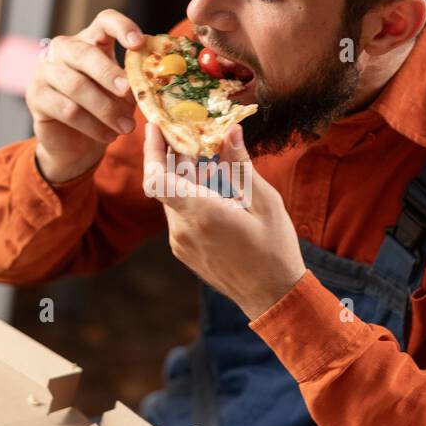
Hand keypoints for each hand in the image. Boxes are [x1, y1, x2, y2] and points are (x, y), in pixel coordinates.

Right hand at [28, 9, 144, 183]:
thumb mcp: (124, 94)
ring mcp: (46, 70)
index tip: (138, 43)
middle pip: (84, 53)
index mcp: (91, 40)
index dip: (122, 27)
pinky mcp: (36, 96)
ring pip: (75, 85)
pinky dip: (92, 125)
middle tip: (128, 92)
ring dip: (104, 109)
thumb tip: (154, 80)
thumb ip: (135, 82)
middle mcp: (64, 49)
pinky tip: (108, 136)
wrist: (77, 143)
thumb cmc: (105, 110)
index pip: (105, 21)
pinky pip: (66, 109)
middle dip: (109, 73)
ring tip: (126, 128)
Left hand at [143, 122, 305, 319]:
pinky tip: (216, 194)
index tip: (155, 129)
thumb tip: (229, 131)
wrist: (272, 297)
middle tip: (194, 137)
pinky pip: (180, 216)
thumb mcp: (265, 202)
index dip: (151, 151)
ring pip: (173, 200)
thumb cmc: (274, 249)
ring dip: (186, 180)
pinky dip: (190, 199)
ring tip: (214, 166)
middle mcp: (183, 230)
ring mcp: (181, 244)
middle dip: (176, 159)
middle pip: (165, 185)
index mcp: (202, 214)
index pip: (157, 179)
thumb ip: (240, 166)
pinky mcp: (184, 252)